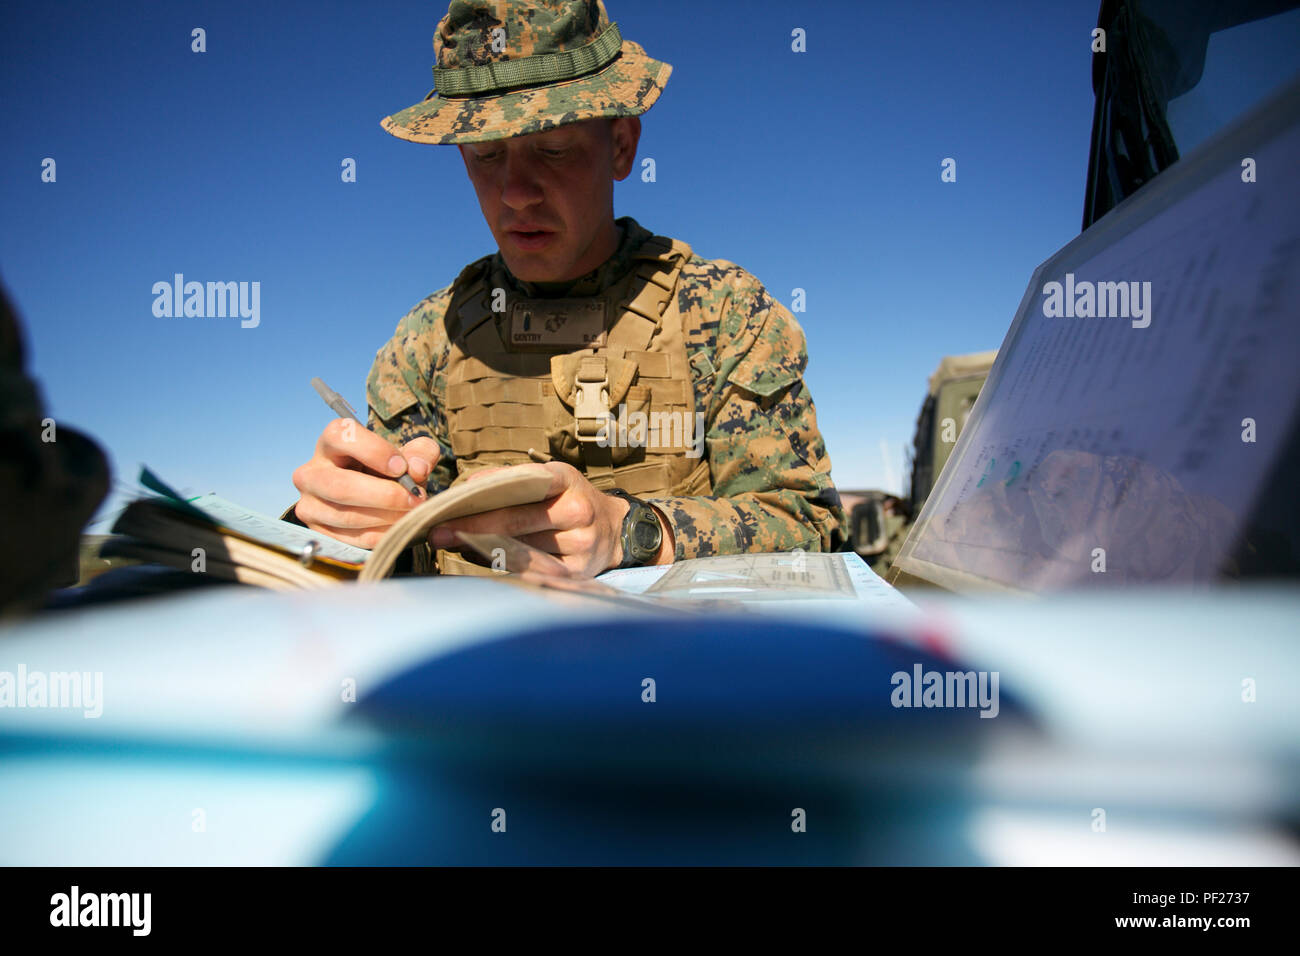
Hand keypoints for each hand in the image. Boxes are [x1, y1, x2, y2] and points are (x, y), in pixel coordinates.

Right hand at [291, 420, 438, 547]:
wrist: (374, 496)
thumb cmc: (388, 469)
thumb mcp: (408, 454)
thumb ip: (420, 453)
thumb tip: (418, 469)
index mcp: (331, 441)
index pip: (342, 437)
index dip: (374, 451)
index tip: (401, 467)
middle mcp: (311, 472)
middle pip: (341, 486)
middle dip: (385, 496)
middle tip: (416, 499)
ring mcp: (309, 504)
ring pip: (346, 516)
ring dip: (386, 518)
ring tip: (412, 514)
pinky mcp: (317, 531)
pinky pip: (350, 539)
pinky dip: (380, 535)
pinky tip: (399, 528)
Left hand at [430, 461, 671, 576]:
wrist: (613, 529)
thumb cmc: (569, 501)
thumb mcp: (550, 479)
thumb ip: (510, 480)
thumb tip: (466, 489)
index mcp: (566, 480)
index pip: (522, 482)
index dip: (485, 494)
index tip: (451, 503)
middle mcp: (578, 510)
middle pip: (516, 521)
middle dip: (471, 527)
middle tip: (437, 532)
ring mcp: (580, 544)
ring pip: (521, 549)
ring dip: (482, 549)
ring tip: (454, 546)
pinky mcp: (578, 572)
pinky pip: (533, 572)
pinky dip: (505, 568)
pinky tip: (483, 562)